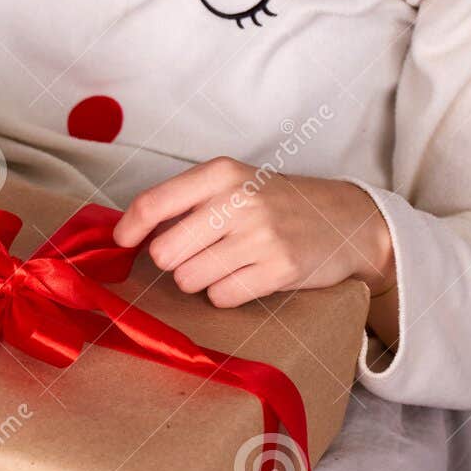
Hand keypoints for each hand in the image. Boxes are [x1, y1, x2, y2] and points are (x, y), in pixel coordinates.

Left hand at [112, 158, 395, 308]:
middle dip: (173, 261)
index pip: (152, 204)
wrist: (346, 219)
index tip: (123, 243)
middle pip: (164, 253)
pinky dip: (225, 293)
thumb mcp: (233, 183)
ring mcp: (261, 236)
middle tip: (198, 253)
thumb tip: (126, 232)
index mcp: (220, 173)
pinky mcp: (279, 269)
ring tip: (227, 263)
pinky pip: (221, 297)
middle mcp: (239, 201)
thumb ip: (184, 201)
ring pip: (188, 279)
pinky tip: (246, 276)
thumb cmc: (275, 203)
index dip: (128, 230)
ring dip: (199, 279)